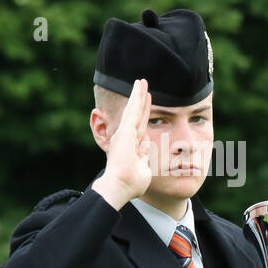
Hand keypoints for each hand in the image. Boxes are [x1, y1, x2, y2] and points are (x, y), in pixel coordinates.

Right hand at [92, 79, 152, 207]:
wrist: (119, 186)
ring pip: (133, 109)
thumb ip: (144, 155)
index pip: (141, 126)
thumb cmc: (130, 183)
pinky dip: (136, 97)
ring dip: (138, 94)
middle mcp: (126, 137)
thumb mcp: (143, 169)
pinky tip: (139, 86)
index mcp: (131, 146)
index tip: (148, 103)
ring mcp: (124, 132)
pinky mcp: (125, 130)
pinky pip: (133, 110)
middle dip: (140, 100)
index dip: (145, 114)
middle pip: (136, 114)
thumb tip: (146, 144)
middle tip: (143, 86)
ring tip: (141, 81)